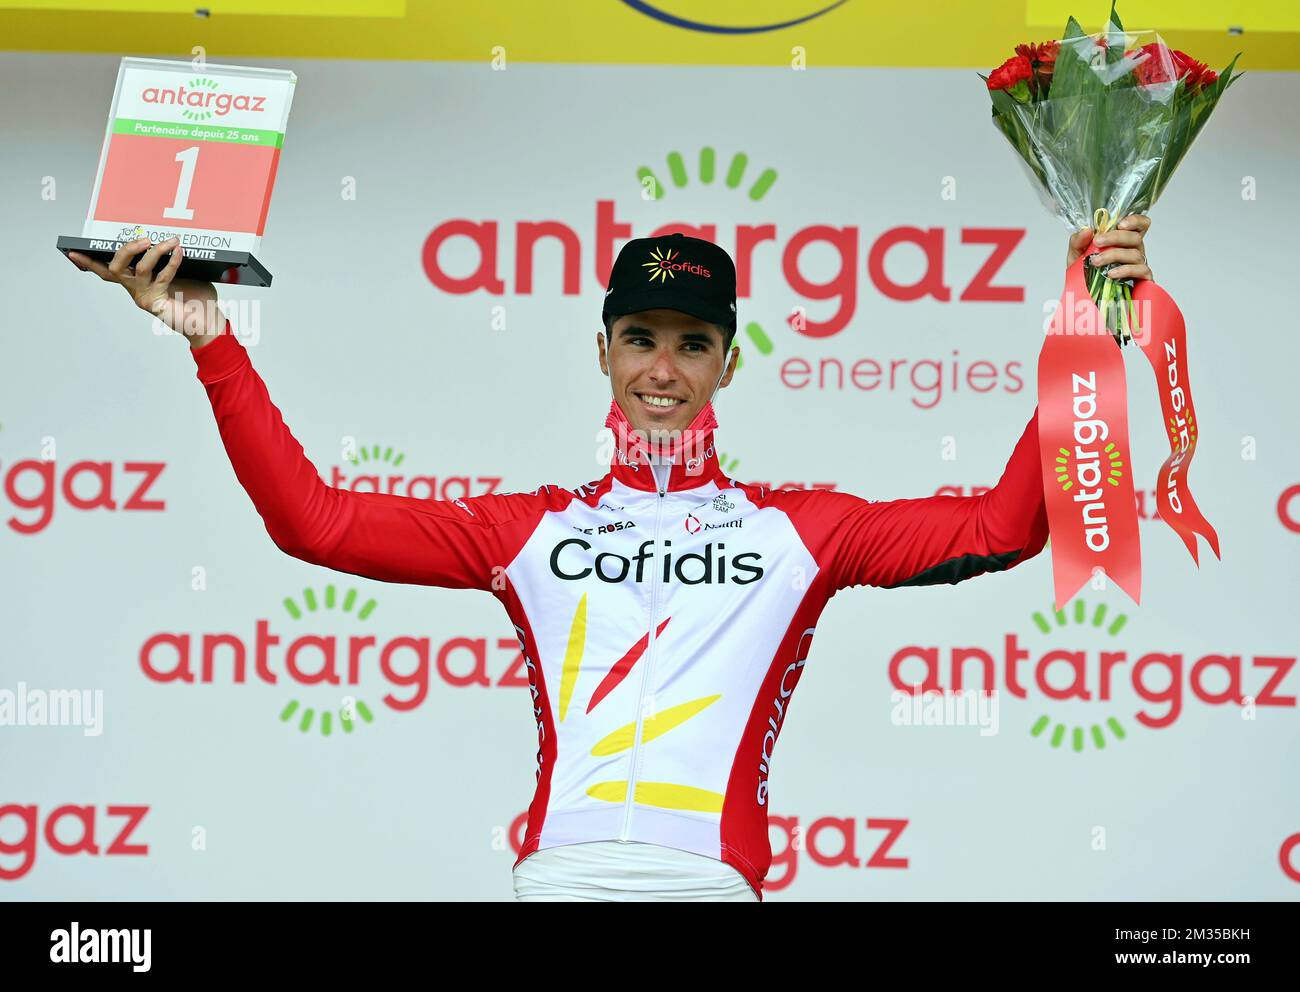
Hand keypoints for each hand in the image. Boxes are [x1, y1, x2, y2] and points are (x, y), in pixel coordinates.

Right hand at [68, 237, 223, 347]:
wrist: (208, 323)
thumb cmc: (195, 298)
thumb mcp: (182, 273)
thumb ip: (170, 259)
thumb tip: (172, 239)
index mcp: (136, 283)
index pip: (107, 272)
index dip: (89, 262)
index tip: (72, 251)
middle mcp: (136, 291)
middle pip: (115, 268)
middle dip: (127, 249)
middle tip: (144, 239)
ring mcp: (145, 297)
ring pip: (138, 270)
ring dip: (154, 252)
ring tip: (169, 241)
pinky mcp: (159, 303)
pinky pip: (162, 277)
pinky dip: (171, 262)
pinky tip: (179, 252)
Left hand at [1065, 214, 1151, 280]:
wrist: (1087, 300)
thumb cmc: (1087, 275)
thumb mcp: (1077, 256)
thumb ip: (1078, 242)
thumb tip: (1086, 231)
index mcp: (1123, 241)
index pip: (1139, 225)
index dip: (1135, 220)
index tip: (1121, 224)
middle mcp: (1134, 250)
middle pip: (1135, 237)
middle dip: (1115, 237)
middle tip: (1097, 242)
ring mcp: (1139, 265)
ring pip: (1135, 254)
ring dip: (1114, 255)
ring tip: (1096, 262)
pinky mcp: (1142, 280)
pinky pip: (1140, 270)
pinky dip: (1125, 270)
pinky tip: (1111, 274)